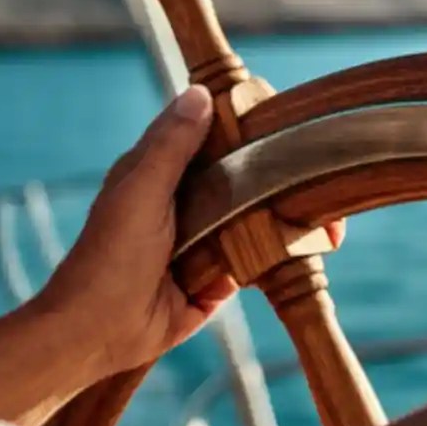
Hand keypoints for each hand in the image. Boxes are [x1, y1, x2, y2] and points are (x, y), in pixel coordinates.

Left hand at [36, 85, 342, 374]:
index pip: (212, 139)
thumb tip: (202, 92)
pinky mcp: (217, 281)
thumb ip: (171, 146)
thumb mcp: (140, 191)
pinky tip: (308, 250)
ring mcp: (204, 244)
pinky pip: (255, 263)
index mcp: (163, 174)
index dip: (246, 127)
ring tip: (327, 219)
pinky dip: (275, 259)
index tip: (288, 120)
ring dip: (283, 220)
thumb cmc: (109, 257)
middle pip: (241, 181)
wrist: (99, 333)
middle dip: (278, 179)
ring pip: (254, 221)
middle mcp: (186, 205)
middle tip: (319, 175)